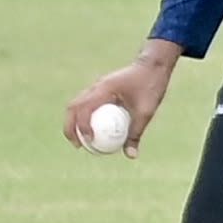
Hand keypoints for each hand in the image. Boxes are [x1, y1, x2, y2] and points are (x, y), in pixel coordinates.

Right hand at [63, 43, 180, 159]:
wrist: (152, 66)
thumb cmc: (150, 86)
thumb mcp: (146, 111)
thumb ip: (136, 133)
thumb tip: (131, 156)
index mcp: (105, 89)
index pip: (85, 108)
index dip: (82, 126)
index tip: (89, 141)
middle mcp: (96, 86)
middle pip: (73, 107)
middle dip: (70, 127)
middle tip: (77, 145)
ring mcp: (96, 87)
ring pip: (76, 105)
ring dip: (74, 123)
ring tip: (80, 142)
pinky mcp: (100, 90)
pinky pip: (86, 105)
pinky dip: (83, 118)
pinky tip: (92, 133)